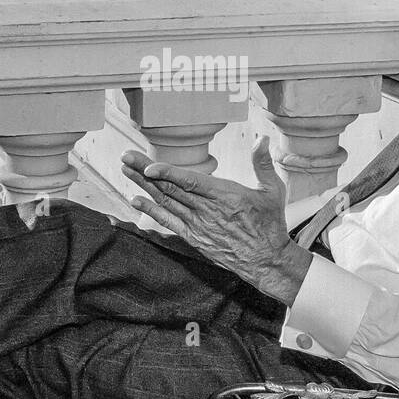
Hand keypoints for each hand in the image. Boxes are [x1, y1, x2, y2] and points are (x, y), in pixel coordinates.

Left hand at [121, 135, 312, 305]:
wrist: (266, 261)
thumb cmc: (270, 224)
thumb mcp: (272, 190)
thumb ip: (263, 163)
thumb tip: (262, 138)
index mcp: (225, 195)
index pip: (190, 182)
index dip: (167, 173)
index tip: (148, 166)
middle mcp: (206, 210)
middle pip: (170, 188)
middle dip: (145, 171)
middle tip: (126, 156)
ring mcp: (198, 225)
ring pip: (166, 202)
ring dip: (143, 186)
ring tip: (125, 170)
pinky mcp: (194, 237)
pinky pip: (169, 221)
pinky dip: (152, 211)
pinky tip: (136, 200)